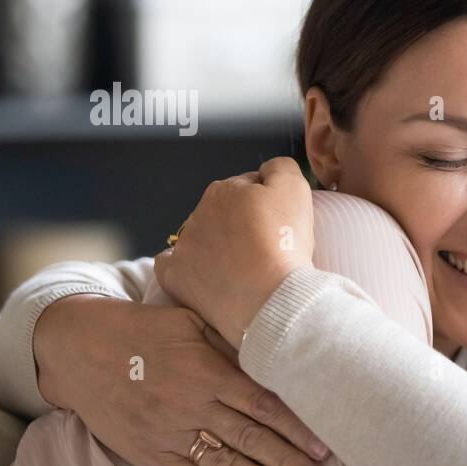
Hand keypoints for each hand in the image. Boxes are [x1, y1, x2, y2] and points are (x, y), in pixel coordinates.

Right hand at [36, 294, 328, 465]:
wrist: (78, 350)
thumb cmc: (144, 331)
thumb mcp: (189, 323)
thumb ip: (230, 344)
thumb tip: (276, 355)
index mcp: (206, 371)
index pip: (262, 404)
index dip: (295, 427)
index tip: (322, 444)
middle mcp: (190, 405)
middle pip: (249, 438)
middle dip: (287, 462)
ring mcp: (168, 432)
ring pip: (224, 464)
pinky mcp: (149, 452)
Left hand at [155, 157, 314, 346]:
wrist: (269, 298)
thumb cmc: (284, 244)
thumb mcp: (295, 187)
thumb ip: (280, 168)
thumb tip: (267, 171)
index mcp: (225, 190)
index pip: (248, 188)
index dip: (269, 205)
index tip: (282, 225)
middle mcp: (198, 212)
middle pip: (224, 213)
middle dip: (242, 224)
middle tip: (268, 247)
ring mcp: (183, 246)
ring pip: (202, 237)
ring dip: (219, 246)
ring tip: (246, 268)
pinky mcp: (175, 277)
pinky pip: (171, 264)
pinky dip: (186, 267)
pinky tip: (205, 275)